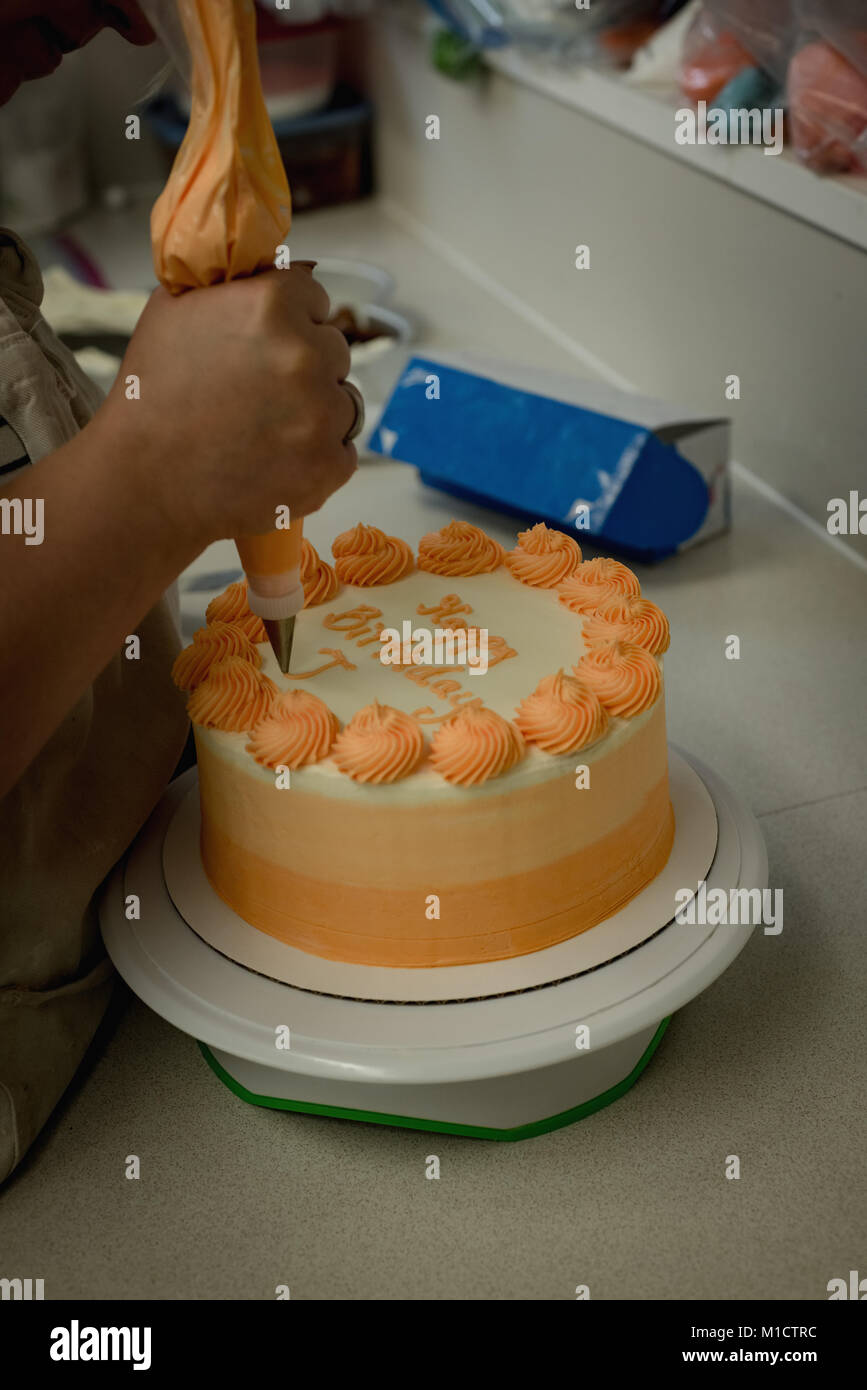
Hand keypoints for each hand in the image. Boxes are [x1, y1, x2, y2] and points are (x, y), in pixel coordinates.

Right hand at [96, 263, 357, 547]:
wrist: (143, 482)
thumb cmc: (150, 396)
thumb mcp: (175, 309)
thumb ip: (235, 284)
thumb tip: (273, 270)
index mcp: (272, 305)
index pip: (313, 298)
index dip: (290, 321)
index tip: (266, 344)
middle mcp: (305, 354)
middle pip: (334, 350)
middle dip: (304, 369)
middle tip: (259, 396)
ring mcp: (322, 414)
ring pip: (344, 402)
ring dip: (315, 414)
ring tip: (264, 432)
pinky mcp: (329, 465)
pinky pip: (343, 451)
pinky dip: (317, 458)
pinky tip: (275, 461)